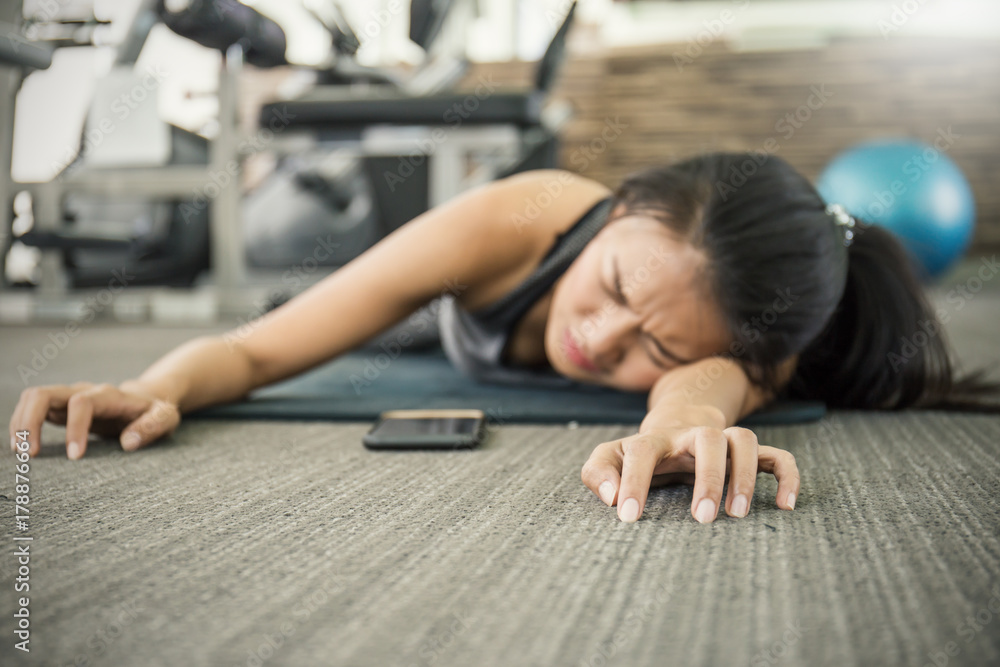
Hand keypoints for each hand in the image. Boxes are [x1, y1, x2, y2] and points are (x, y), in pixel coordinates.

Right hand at [8, 381, 180, 459]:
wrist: (146, 399)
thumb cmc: (155, 411)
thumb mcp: (166, 417)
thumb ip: (154, 426)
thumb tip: (129, 442)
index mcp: (109, 395)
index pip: (82, 403)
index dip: (76, 428)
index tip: (76, 457)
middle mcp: (84, 392)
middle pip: (44, 393)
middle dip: (30, 421)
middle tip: (30, 454)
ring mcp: (69, 398)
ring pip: (32, 398)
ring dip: (21, 424)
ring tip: (22, 454)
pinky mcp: (60, 408)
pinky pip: (32, 410)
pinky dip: (23, 427)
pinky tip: (24, 448)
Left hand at [580, 425, 798, 522]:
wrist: (674, 428)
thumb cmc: (638, 455)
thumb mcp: (610, 458)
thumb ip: (598, 472)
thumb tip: (611, 496)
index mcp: (654, 440)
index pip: (642, 451)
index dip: (633, 481)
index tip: (628, 516)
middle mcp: (691, 436)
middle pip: (707, 439)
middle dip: (708, 477)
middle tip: (702, 518)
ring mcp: (723, 442)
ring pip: (744, 440)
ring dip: (744, 475)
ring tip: (736, 515)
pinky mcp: (749, 456)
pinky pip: (777, 458)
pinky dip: (787, 477)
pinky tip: (785, 506)